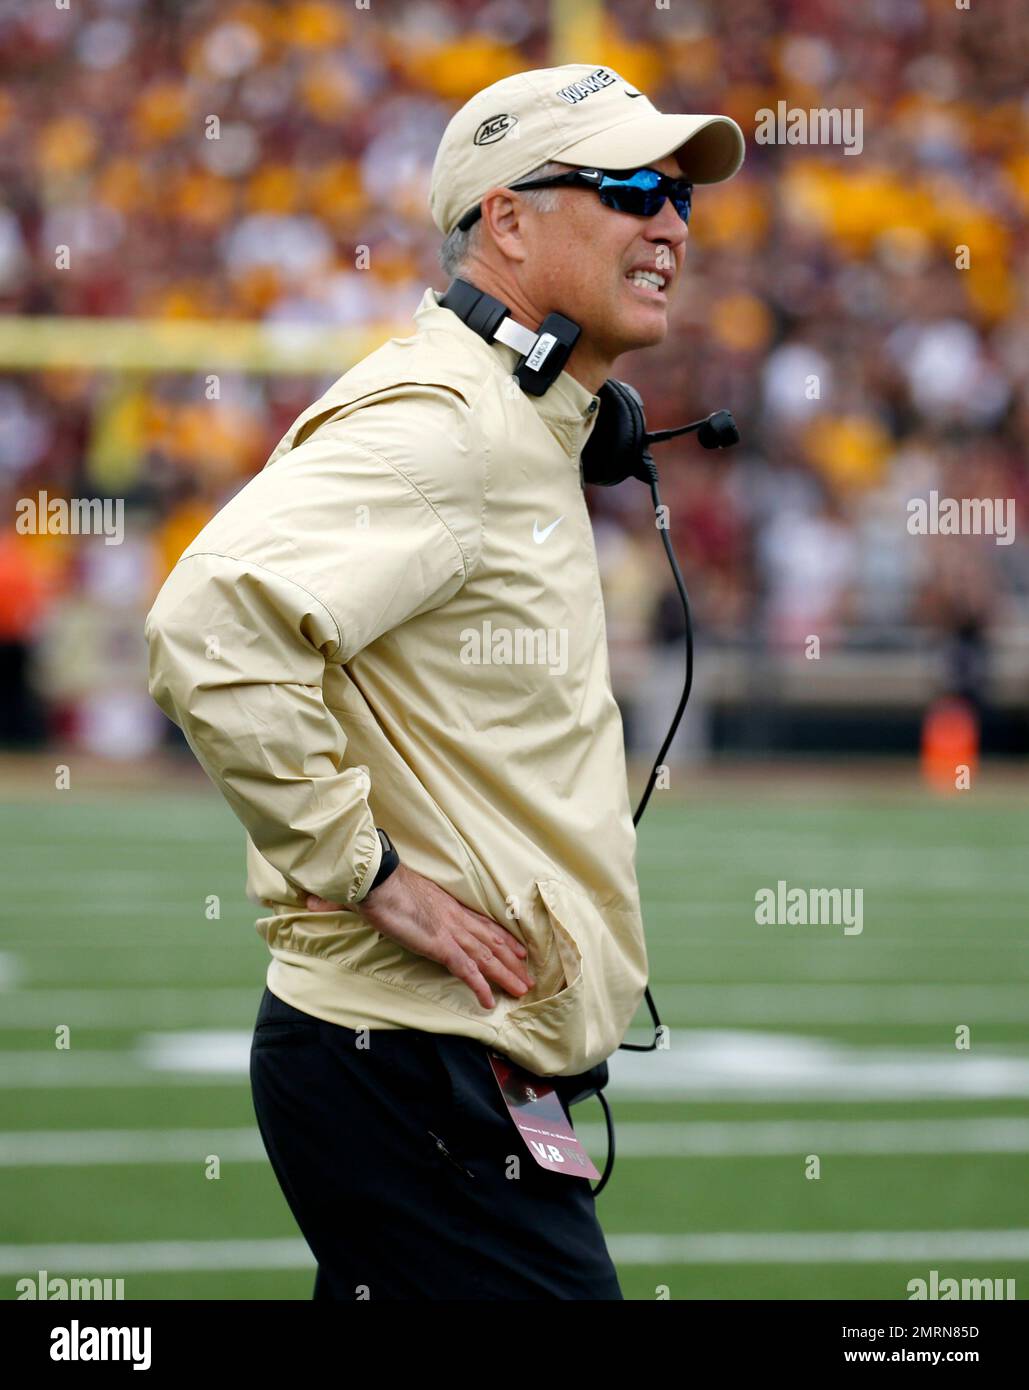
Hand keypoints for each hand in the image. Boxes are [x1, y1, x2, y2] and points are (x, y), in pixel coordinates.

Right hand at [305, 865, 534, 1009]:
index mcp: (444, 905)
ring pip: (486, 957)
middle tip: (527, 976)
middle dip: (510, 961)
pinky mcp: (441, 944)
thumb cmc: (376, 883)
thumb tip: (316, 903)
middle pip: (489, 941)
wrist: (375, 878)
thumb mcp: (379, 895)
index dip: (499, 937)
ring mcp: (449, 931)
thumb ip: (363, 902)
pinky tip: (489, 1002)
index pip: (478, 922)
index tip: (514, 948)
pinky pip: (466, 970)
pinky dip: (480, 987)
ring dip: (505, 976)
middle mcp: (453, 918)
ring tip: (521, 990)